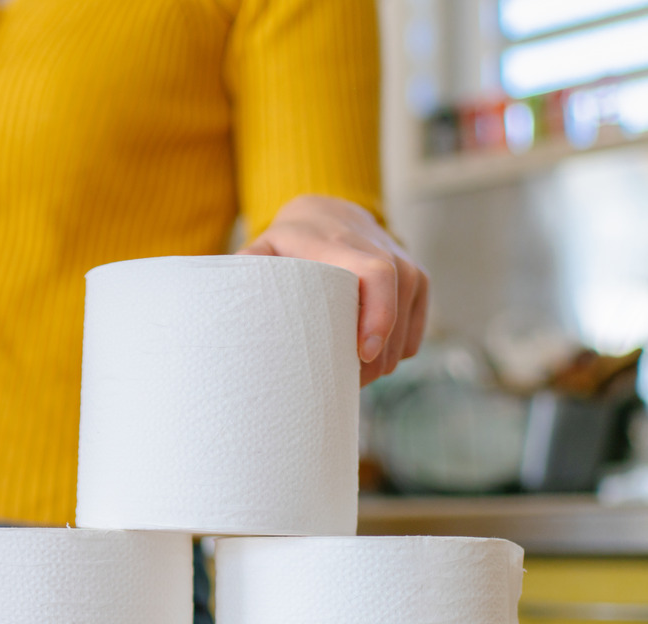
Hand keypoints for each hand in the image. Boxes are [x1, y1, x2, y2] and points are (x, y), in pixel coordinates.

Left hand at [238, 194, 428, 385]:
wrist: (329, 214)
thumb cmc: (290, 241)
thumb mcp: (265, 245)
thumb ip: (248, 265)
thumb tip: (228, 291)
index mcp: (344, 244)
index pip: (377, 275)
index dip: (379, 314)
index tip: (364, 352)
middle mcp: (384, 250)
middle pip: (396, 309)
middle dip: (375, 356)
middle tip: (344, 384)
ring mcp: (408, 266)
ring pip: (408, 326)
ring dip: (384, 360)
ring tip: (351, 381)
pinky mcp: (419, 283)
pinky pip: (415, 331)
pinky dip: (397, 352)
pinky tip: (369, 364)